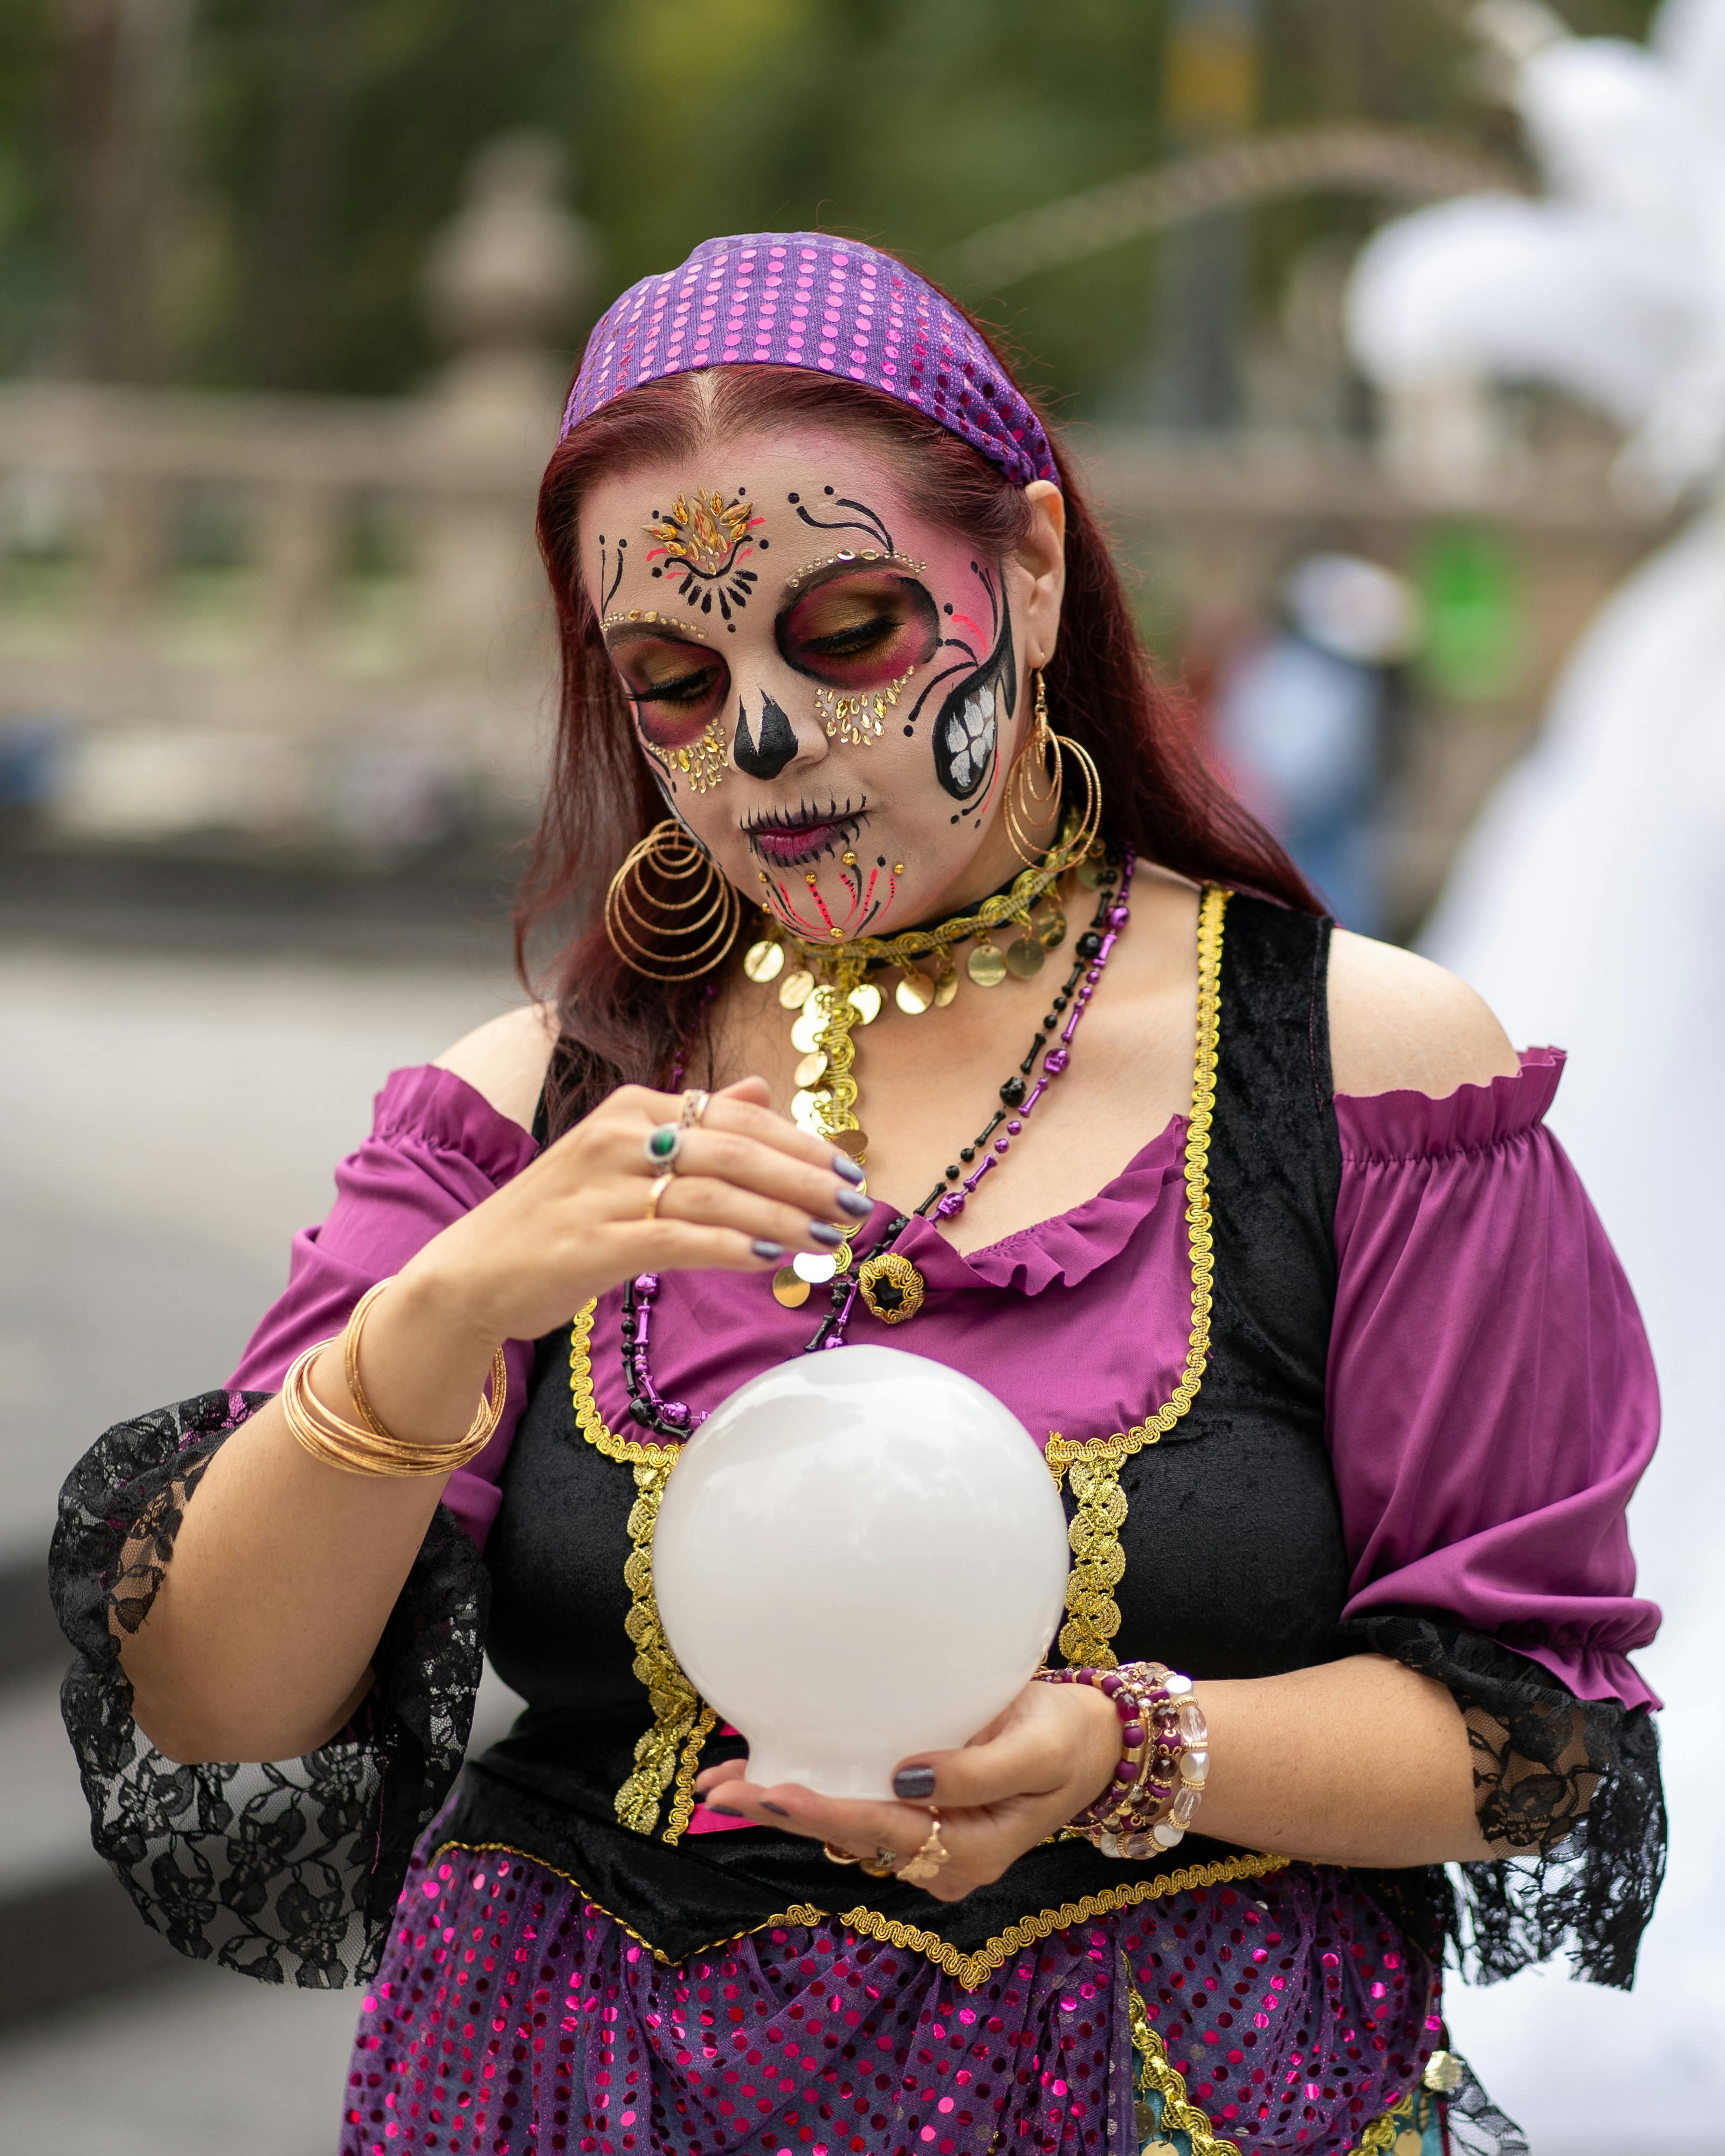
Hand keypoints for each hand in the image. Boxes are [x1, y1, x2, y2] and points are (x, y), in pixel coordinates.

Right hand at [398, 1076, 863, 1351]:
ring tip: (830, 1238)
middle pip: (734, 1149)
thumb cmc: (559, 1219)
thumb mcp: (624, 1156)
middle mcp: (618, 1138)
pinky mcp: (591, 1244)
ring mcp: (602, 1191)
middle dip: (805, 1178)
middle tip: (855, 1206)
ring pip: (716, 1194)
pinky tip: (772, 1259)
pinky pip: (678, 1238)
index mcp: (631, 1108)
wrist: (470, 1274)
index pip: (734, 1114)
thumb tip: (762, 1087)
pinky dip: (732, 1245)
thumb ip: (694, 1121)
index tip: (847, 1170)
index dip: (799, 1141)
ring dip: (784, 1216)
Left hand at [693, 1678, 1121, 1903]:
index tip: (769, 1792)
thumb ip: (973, 1773)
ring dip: (782, 1803)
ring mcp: (923, 1838)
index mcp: (965, 1853)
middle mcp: (935, 1857)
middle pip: (845, 1834)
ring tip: (719, 1784)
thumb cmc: (1067, 1739)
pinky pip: (855, 1803)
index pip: (878, 1829)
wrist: (1093, 1745)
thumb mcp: (1034, 1751)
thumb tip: (905, 1776)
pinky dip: (810, 1787)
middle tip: (715, 1793)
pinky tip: (766, 1768)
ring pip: (841, 1823)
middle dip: (779, 1813)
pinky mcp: (916, 1810)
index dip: (820, 1812)